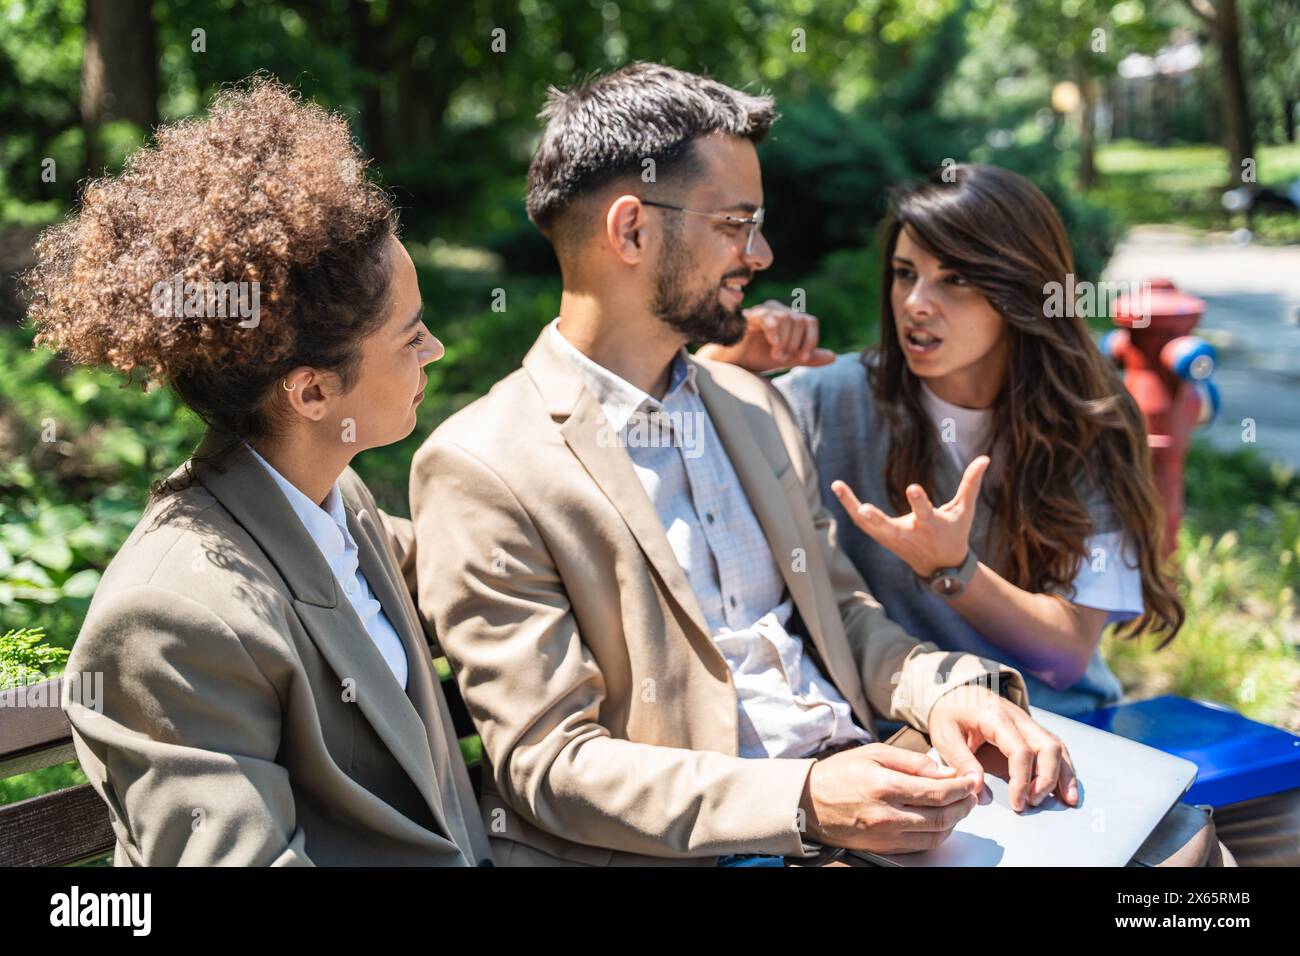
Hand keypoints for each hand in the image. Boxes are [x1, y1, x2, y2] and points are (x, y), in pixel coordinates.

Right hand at [695, 300, 834, 372]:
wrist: (731, 363)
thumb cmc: (756, 357)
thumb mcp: (786, 359)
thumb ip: (808, 358)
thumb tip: (833, 357)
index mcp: (788, 318)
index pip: (810, 321)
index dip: (811, 340)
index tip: (803, 358)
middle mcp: (777, 309)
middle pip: (800, 320)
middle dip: (796, 344)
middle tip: (783, 360)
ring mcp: (763, 311)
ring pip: (787, 318)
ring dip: (785, 342)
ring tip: (775, 357)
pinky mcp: (749, 316)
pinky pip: (769, 317)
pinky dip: (775, 333)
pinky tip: (774, 346)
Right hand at [798, 742, 979, 853]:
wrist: (810, 802)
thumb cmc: (840, 773)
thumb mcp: (874, 753)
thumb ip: (912, 761)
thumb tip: (945, 772)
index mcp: (885, 785)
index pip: (937, 791)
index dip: (961, 787)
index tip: (970, 780)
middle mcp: (887, 814)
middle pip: (942, 816)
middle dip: (964, 805)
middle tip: (971, 794)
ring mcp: (886, 834)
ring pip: (936, 834)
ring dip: (955, 821)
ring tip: (960, 806)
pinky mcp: (885, 847)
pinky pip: (922, 845)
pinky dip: (938, 834)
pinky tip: (941, 820)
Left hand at [831, 455, 989, 577]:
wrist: (942, 568)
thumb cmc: (954, 533)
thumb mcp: (965, 510)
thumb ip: (971, 484)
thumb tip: (984, 458)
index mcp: (931, 525)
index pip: (924, 513)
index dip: (919, 501)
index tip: (913, 488)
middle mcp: (909, 533)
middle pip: (890, 527)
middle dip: (877, 520)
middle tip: (863, 509)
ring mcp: (892, 538)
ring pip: (868, 525)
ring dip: (850, 506)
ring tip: (837, 485)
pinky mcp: (882, 538)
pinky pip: (862, 525)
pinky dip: (849, 509)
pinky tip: (839, 491)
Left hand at [926, 684, 1079, 811]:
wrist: (954, 691)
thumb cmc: (948, 713)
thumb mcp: (944, 736)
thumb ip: (961, 762)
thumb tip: (980, 792)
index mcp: (995, 717)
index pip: (1020, 750)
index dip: (1022, 780)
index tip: (1017, 803)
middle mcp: (1018, 717)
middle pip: (1047, 746)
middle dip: (1047, 778)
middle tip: (1033, 803)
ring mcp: (1028, 722)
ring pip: (1056, 746)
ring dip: (1063, 774)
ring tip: (1065, 801)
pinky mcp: (1031, 730)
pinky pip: (1054, 747)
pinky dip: (1064, 768)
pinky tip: (1066, 790)